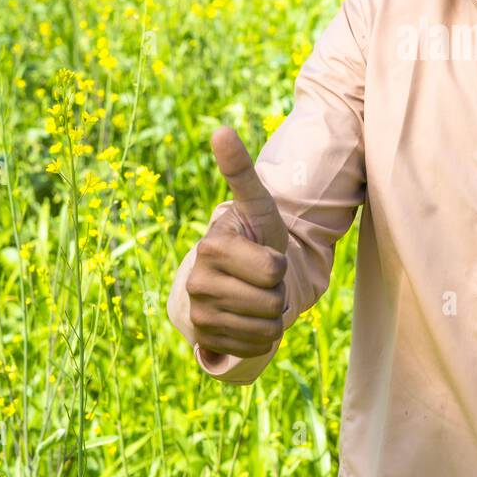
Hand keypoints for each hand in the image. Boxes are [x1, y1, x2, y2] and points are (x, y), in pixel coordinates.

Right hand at [186, 126, 289, 359]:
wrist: (238, 276)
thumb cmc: (254, 236)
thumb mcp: (257, 204)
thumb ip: (240, 170)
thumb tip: (220, 129)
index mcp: (211, 246)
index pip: (273, 270)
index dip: (279, 263)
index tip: (264, 252)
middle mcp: (197, 281)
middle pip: (272, 301)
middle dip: (278, 290)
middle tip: (261, 278)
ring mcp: (198, 313)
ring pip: (267, 327)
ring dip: (273, 314)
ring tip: (256, 296)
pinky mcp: (204, 340)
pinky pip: (256, 347)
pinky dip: (262, 336)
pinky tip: (249, 319)